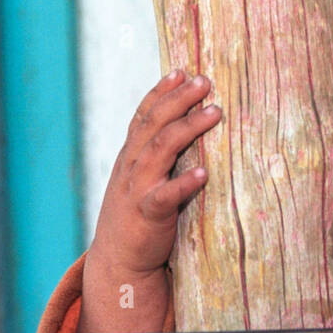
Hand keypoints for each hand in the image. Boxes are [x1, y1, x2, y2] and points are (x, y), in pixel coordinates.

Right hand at [90, 69, 221, 275]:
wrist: (119, 261)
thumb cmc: (139, 214)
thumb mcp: (143, 178)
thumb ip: (160, 152)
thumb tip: (190, 123)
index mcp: (131, 155)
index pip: (144, 115)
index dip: (160, 92)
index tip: (181, 71)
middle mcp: (131, 167)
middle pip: (153, 125)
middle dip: (178, 100)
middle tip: (204, 82)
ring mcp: (137, 190)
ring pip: (159, 151)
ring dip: (187, 129)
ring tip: (214, 113)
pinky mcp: (147, 216)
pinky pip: (164, 196)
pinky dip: (183, 183)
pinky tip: (204, 173)